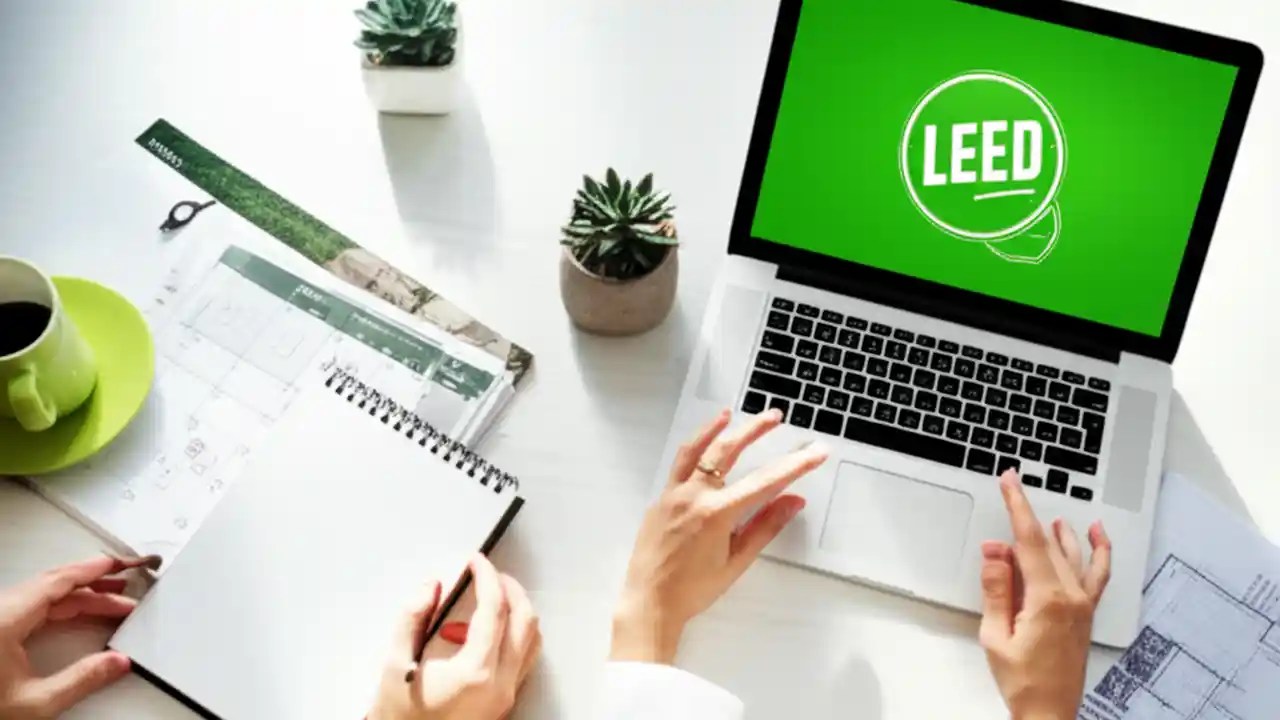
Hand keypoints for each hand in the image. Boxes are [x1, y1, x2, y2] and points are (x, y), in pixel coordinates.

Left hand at [0, 556, 150, 718]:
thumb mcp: (34, 703)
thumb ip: (81, 680)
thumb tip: (117, 664)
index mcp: (4, 620)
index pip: (55, 583)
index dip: (90, 571)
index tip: (115, 564)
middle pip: (52, 588)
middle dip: (92, 585)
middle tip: (124, 587)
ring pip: (42, 598)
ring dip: (78, 598)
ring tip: (110, 602)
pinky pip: (31, 609)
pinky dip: (60, 609)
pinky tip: (77, 615)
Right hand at [368, 554, 540, 719]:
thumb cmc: (399, 716)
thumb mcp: (394, 662)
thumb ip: (412, 617)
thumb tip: (432, 586)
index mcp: (474, 672)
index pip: (494, 609)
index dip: (486, 577)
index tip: (476, 561)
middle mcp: (499, 684)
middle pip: (524, 619)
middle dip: (508, 588)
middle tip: (487, 574)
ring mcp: (507, 694)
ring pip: (531, 638)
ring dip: (514, 612)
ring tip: (486, 601)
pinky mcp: (506, 700)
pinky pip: (525, 657)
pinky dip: (513, 635)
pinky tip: (485, 633)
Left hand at [611, 408, 828, 663]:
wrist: (649, 602)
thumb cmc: (693, 590)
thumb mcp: (737, 561)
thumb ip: (765, 526)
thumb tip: (793, 501)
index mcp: (716, 514)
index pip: (765, 481)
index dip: (794, 464)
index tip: (815, 452)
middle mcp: (693, 497)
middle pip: (727, 451)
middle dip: (754, 430)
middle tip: (775, 417)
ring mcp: (672, 495)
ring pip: (696, 450)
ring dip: (715, 429)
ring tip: (731, 414)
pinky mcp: (661, 499)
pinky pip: (679, 465)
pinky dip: (694, 448)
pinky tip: (703, 443)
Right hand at [980, 470, 1111, 719]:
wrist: (1049, 713)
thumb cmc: (1023, 682)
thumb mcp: (995, 635)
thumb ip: (996, 588)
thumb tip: (995, 553)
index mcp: (1047, 599)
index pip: (1030, 540)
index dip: (1018, 506)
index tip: (1011, 481)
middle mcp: (1071, 598)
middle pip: (1047, 546)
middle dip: (1023, 524)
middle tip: (1006, 510)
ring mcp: (1083, 605)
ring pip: (1074, 555)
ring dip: (1061, 532)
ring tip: (1050, 516)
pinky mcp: (1086, 613)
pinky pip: (1098, 574)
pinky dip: (1100, 551)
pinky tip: (1096, 536)